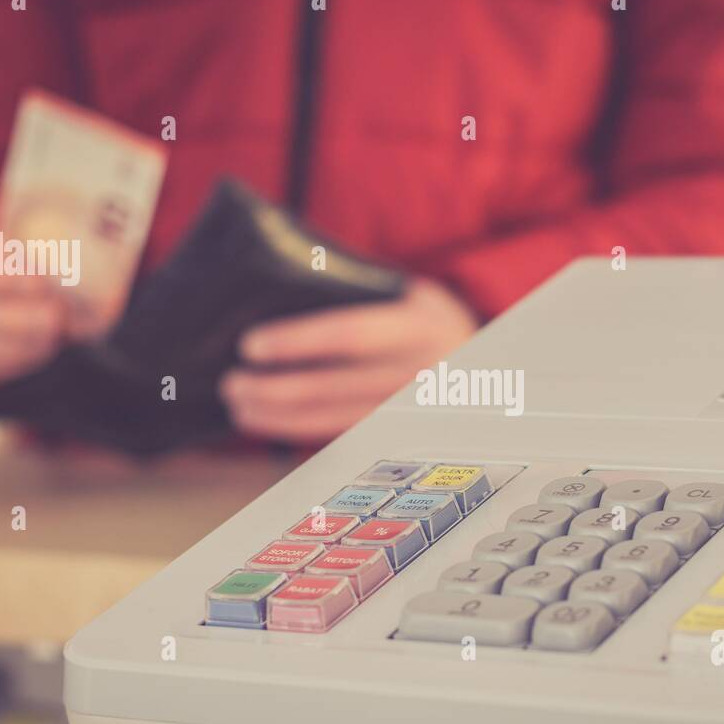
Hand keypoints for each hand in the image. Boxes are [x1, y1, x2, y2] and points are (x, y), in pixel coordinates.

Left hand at [220, 277, 478, 441]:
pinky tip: (268, 420)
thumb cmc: (427, 320)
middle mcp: (420, 374)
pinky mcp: (398, 435)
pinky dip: (300, 428)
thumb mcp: (410, 295)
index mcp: (420, 326)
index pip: (349, 334)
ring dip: (279, 416)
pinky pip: (341, 435)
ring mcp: (411, 412)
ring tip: (240, 405)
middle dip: (276, 388)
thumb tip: (280, 288)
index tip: (251, 345)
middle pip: (334, 386)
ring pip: (333, 420)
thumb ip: (361, 292)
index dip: (297, 341)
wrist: (490, 366)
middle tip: (232, 382)